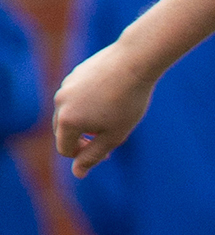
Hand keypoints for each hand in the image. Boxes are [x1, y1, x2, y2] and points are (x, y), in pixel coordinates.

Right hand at [52, 44, 157, 177]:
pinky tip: (112, 95)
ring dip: (86, 118)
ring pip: (72, 111)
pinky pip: (78, 94)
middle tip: (110, 133)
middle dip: (83, 137)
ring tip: (112, 112)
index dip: (84, 155)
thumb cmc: (129, 101)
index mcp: (66, 121)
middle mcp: (60, 103)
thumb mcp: (114, 135)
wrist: (136, 60)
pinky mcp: (76, 73)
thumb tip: (77, 173)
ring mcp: (66, 86)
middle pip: (64, 131)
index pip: (66, 149)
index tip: (107, 149)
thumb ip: (93, 156)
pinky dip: (90, 100)